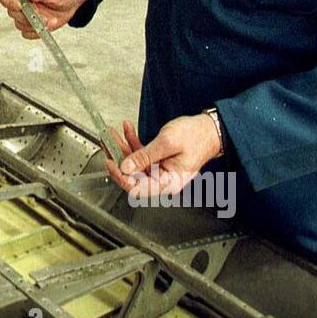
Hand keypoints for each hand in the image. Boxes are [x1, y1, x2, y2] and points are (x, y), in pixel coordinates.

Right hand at [0, 0, 89, 39]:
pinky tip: (49, 24)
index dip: (6, 0)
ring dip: (35, 24)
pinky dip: (38, 32)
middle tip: (43, 16)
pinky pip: (27, 33)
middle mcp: (19, 0)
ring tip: (50, 19)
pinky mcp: (30, 25)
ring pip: (19, 24)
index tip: (19, 6)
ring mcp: (23, 14)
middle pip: (11, 12)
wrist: (71, 0)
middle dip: (28, 16)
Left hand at [104, 115, 220, 197]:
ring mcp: (159, 169)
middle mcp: (162, 179)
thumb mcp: (167, 143)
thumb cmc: (197, 137)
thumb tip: (125, 167)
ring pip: (134, 163)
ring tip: (113, 133)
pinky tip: (127, 129)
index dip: (121, 177)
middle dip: (118, 158)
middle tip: (107, 144)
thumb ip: (145, 156)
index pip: (138, 188)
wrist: (209, 128)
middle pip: (133, 175)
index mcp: (168, 182)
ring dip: (122, 147)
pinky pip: (140, 154)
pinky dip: (132, 141)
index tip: (110, 163)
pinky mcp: (158, 160)